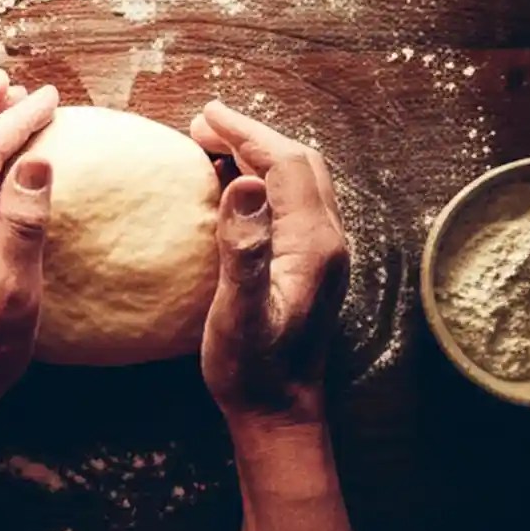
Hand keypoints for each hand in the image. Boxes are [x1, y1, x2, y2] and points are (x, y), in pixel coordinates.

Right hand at [190, 101, 348, 427]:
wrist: (280, 415)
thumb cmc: (252, 370)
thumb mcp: (239, 314)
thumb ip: (244, 250)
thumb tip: (242, 183)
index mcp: (313, 244)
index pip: (285, 164)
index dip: (246, 132)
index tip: (204, 115)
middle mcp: (328, 241)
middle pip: (298, 163)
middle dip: (252, 135)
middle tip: (202, 125)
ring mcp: (323, 254)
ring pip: (299, 181)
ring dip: (259, 155)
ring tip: (212, 145)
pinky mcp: (311, 266)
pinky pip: (293, 203)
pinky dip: (264, 180)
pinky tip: (234, 188)